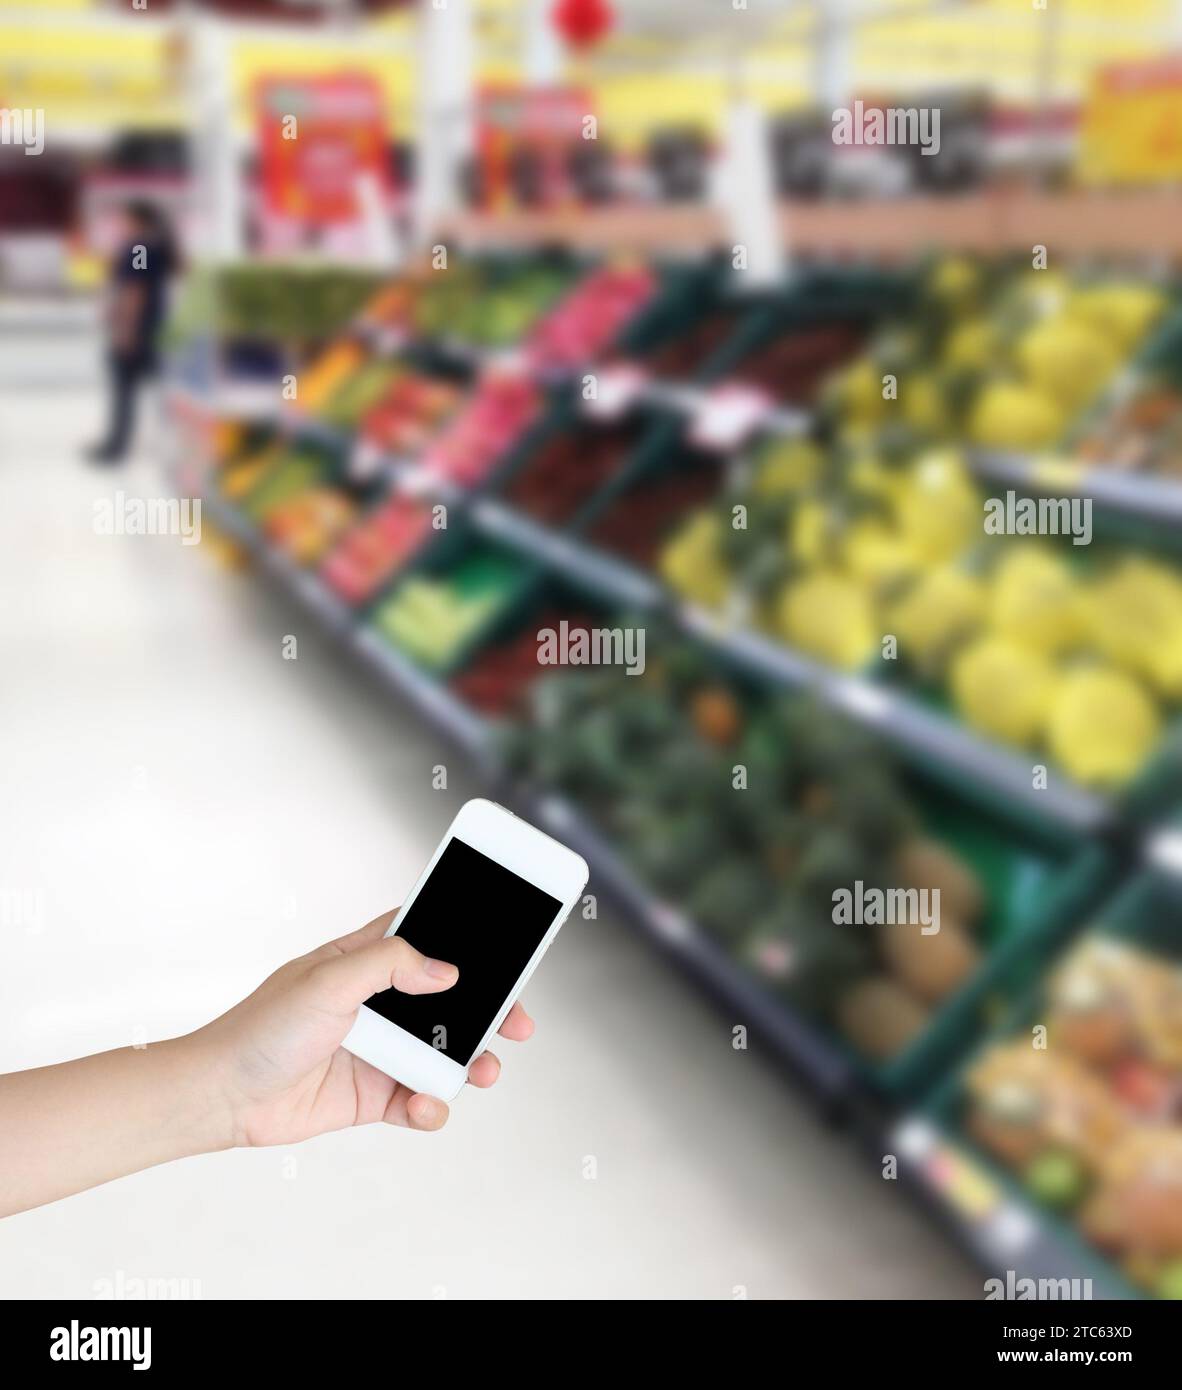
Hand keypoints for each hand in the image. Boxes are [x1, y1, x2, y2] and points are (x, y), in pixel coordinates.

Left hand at [193, 909, 533, 1146]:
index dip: (468, 944)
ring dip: (471, 1062)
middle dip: (490, 1011)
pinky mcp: (375, 1093)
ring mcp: (380, 1049)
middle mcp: (380, 1003)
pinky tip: (423, 1106)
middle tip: (517, 1023)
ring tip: (483, 1072)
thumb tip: (447, 972)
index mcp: (367, 961)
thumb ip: (391, 965)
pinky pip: (420, 1099)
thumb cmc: (261, 1028)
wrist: (223, 1098)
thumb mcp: (327, 980)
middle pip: (452, 1001)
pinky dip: (432, 1106)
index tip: (508, 951)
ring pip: (444, 1052)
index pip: (429, 940)